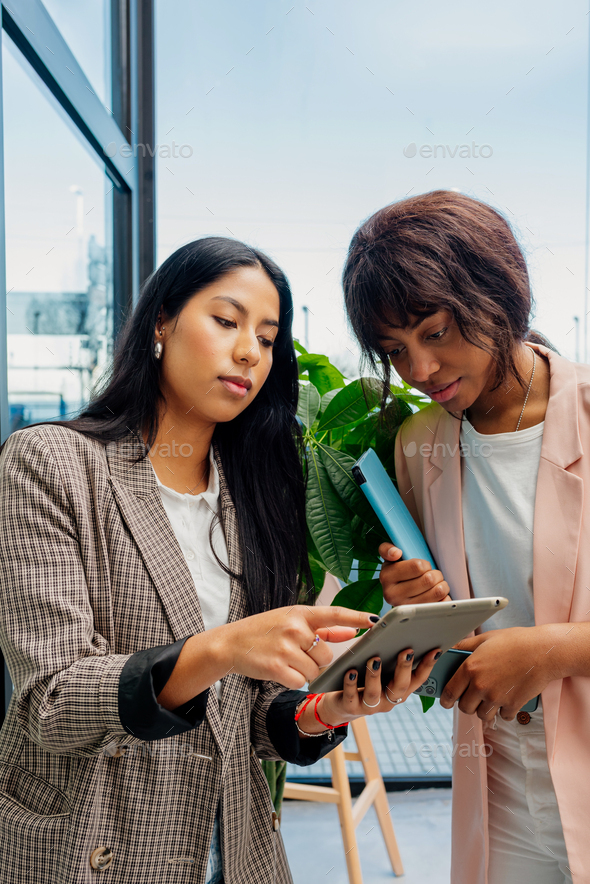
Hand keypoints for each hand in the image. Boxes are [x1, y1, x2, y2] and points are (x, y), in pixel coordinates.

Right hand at [219, 605, 377, 689]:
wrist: (230, 643)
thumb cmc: (264, 631)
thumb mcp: (291, 621)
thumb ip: (323, 628)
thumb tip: (350, 632)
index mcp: (300, 613)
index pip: (335, 614)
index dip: (357, 618)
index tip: (376, 620)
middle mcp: (294, 628)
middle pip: (326, 654)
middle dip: (317, 660)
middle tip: (297, 654)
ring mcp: (285, 647)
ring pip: (314, 670)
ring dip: (305, 671)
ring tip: (286, 661)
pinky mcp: (276, 667)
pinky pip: (300, 681)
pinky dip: (293, 680)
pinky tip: (280, 670)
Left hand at [316, 647, 441, 725]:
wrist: (341, 704)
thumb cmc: (364, 680)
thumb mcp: (382, 669)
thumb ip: (389, 654)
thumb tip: (395, 629)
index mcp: (399, 689)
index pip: (418, 678)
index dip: (428, 665)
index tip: (435, 650)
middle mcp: (388, 700)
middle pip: (401, 686)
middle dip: (405, 668)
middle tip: (407, 651)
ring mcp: (370, 706)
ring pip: (375, 693)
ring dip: (375, 676)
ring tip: (374, 659)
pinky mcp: (351, 708)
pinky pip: (351, 697)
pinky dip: (351, 684)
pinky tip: (351, 672)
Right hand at [378, 542, 450, 606]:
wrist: (399, 592)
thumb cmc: (399, 572)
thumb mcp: (390, 558)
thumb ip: (387, 549)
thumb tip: (396, 553)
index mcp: (386, 578)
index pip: (417, 566)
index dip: (424, 564)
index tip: (421, 567)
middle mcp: (393, 596)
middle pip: (429, 579)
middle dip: (435, 574)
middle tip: (430, 575)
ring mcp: (407, 609)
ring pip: (438, 591)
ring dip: (441, 584)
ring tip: (435, 584)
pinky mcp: (420, 617)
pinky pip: (443, 603)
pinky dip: (444, 596)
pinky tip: (436, 595)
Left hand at [440, 626, 563, 719]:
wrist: (543, 652)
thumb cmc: (515, 642)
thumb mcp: (485, 638)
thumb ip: (464, 646)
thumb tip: (448, 651)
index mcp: (470, 668)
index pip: (450, 692)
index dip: (445, 700)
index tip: (446, 702)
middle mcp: (481, 685)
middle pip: (465, 708)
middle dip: (467, 704)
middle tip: (472, 696)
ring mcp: (497, 698)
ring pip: (482, 715)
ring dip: (484, 709)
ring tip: (490, 698)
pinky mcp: (512, 706)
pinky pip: (502, 717)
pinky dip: (503, 711)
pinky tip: (506, 699)